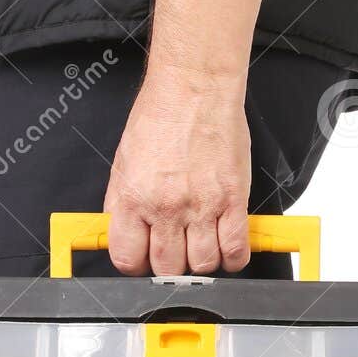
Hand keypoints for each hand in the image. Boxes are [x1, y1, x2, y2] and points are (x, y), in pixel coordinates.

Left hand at [103, 64, 251, 275]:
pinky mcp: (233, 200)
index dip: (136, 265)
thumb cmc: (161, 117)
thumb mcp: (123, 162)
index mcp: (134, 198)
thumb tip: (121, 233)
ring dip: (202, 262)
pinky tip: (228, 248)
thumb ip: (121, 202)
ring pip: (203, 265)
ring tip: (202, 245)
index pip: (128, 258)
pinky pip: (236, 249)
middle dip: (170, 264)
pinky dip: (233, 258)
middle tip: (176, 249)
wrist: (194, 89)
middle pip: (167, 267)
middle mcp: (166, 207)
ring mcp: (202, 206)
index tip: (144, 259)